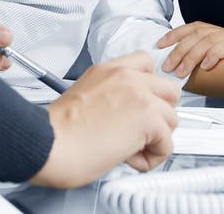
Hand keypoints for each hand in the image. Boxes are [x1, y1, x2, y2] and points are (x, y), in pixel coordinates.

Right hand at [31, 51, 179, 188]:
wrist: (50, 142)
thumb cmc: (59, 128)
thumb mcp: (86, 92)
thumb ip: (112, 93)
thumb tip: (128, 113)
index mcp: (110, 69)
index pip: (147, 63)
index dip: (150, 89)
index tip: (142, 105)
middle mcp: (128, 76)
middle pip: (169, 90)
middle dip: (160, 114)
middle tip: (140, 131)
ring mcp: (140, 95)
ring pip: (172, 118)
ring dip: (156, 139)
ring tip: (131, 148)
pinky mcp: (148, 117)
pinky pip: (167, 144)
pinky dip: (152, 158)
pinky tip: (130, 158)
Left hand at [157, 22, 223, 76]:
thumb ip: (210, 65)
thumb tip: (185, 73)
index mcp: (222, 34)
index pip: (194, 28)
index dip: (175, 34)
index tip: (159, 45)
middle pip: (199, 34)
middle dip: (180, 50)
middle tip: (168, 66)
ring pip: (210, 39)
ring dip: (193, 55)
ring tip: (182, 70)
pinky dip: (216, 54)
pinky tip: (207, 66)